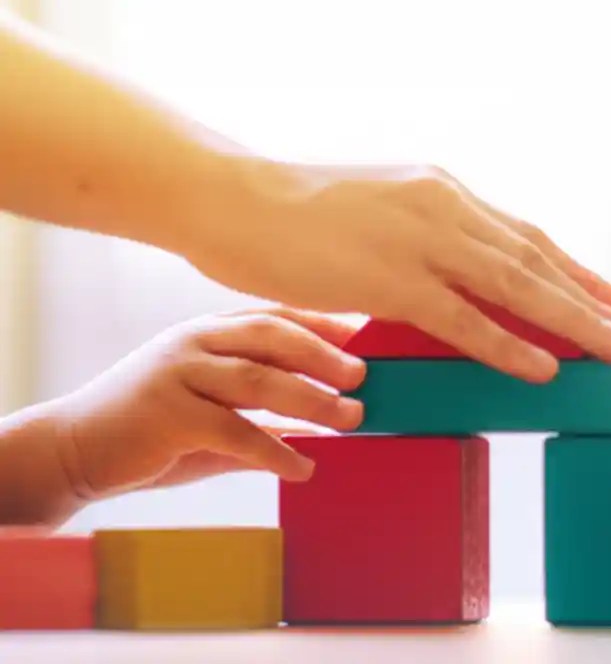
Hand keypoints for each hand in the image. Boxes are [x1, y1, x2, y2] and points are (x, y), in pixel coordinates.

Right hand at [46, 309, 364, 501]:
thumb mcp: (212, 407)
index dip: (322, 323)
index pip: (274, 315)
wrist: (75, 449)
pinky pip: (236, 431)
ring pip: (260, 379)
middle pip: (272, 337)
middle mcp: (194, 342)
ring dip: (312, 399)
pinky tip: (303, 466)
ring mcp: (179, 375)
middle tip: (362, 375)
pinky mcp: (168, 415)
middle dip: (324, 355)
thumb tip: (327, 421)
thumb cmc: (153, 428)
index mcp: (208, 331)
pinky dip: (276, 450)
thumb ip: (263, 410)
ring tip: (350, 418)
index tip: (364, 333)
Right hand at [186, 161, 610, 382]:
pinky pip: (464, 319)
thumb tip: (446, 270)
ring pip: (514, 286)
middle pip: (532, 258)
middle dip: (586, 295)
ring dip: (571, 321)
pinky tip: (543, 368)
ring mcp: (419, 240)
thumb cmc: (292, 213)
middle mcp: (443, 206)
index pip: (519, 233)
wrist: (228, 198)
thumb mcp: (374, 212)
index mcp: (439, 190)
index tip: (608, 290)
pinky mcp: (390, 276)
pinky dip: (509, 346)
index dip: (569, 266)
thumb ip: (416, 236)